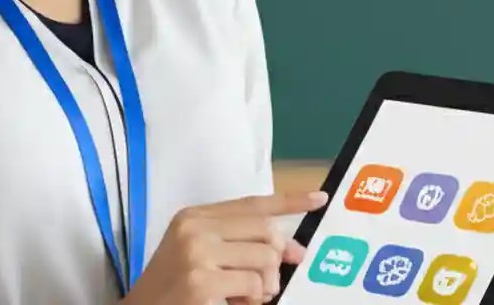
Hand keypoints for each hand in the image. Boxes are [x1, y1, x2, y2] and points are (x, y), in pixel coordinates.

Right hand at [122, 190, 328, 304]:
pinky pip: (253, 288)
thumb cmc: (174, 289)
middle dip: (275, 262)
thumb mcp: (200, 255)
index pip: (252, 204)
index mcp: (194, 216)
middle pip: (266, 232)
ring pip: (265, 261)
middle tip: (266, 285)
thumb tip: (293, 250)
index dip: (289, 201)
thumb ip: (241, 244)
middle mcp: (195, 228)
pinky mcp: (202, 283)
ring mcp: (198, 254)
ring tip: (242, 298)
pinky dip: (251, 302)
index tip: (319, 199)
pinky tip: (231, 304)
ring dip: (264, 288)